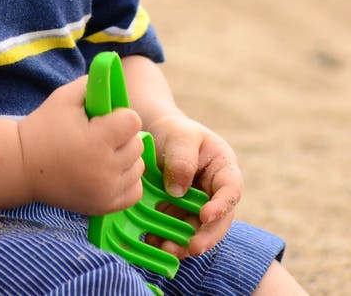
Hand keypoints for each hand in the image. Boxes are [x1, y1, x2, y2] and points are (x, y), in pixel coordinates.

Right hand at [17, 76, 143, 214]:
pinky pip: (133, 191)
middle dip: (123, 136)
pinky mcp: (103, 206)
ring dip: (126, 158)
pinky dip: (127, 180)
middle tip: (102, 135)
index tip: (105, 119)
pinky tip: (109, 171)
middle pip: (137, 145)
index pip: (133, 122)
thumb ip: (93, 84)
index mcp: (97, 140)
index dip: (120, 116)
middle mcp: (105, 168)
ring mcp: (105, 191)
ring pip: (137, 167)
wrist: (22, 166)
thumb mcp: (65, 97)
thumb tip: (114, 76)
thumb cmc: (44, 127)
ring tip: (104, 153)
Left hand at [149, 113, 243, 256]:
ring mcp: (198, 208)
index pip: (230, 190)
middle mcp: (215, 194)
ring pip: (197, 231)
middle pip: (218, 220)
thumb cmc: (175, 132)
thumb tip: (178, 191)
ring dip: (184, 244)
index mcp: (224, 170)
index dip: (221, 206)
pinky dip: (166, 240)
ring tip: (168, 250)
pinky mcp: (180, 216)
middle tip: (192, 247)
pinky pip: (177, 232)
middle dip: (206, 236)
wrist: (158, 137)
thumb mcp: (180, 136)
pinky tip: (153, 243)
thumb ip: (182, 159)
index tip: (206, 216)